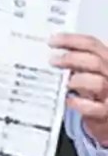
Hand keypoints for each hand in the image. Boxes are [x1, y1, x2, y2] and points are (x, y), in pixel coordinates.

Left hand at [50, 32, 107, 146]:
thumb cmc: (96, 92)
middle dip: (71, 59)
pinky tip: (69, 100)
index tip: (52, 41)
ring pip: (97, 83)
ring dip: (77, 81)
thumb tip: (52, 55)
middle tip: (53, 61)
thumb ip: (77, 63)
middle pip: (95, 61)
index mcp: (107, 61)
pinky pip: (93, 108)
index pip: (92, 45)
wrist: (106, 115)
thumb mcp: (89, 72)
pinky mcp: (106, 113)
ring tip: (65, 84)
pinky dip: (78, 103)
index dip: (72, 40)